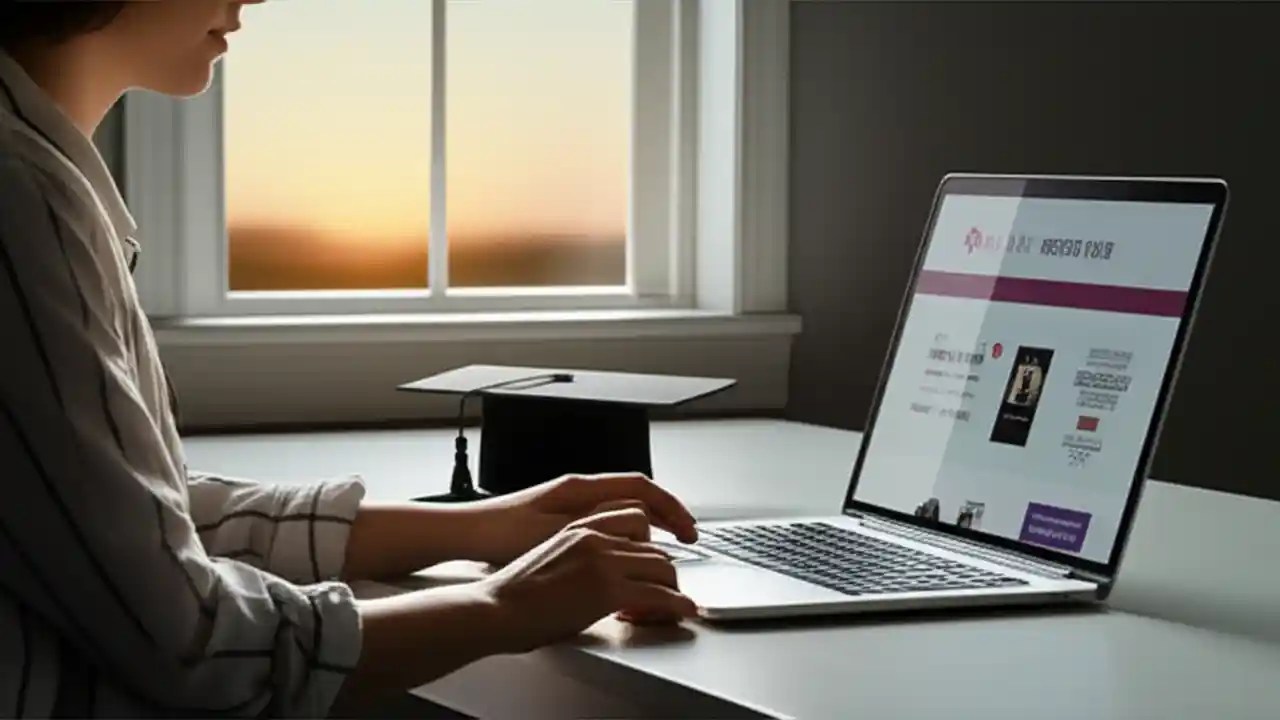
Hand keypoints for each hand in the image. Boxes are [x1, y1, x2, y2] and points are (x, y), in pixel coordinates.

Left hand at [474, 473, 698, 565]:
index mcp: (581, 488)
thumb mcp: (559, 533)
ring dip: (650, 523)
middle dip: (668, 514)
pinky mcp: (560, 517)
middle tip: (688, 538)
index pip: (641, 487)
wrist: (467, 533)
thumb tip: (639, 525)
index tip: (688, 528)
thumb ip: (599, 527)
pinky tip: (630, 551)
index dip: (671, 507)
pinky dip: (628, 531)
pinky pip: (608, 518)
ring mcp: (569, 502)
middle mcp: (578, 490)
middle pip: (637, 495)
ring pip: (624, 506)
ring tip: (667, 545)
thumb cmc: (503, 534)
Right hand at [477, 508, 697, 652]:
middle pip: (652, 544)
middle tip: (664, 588)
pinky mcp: (609, 589)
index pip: (634, 516)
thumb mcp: (549, 556)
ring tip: (674, 604)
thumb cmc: (513, 593)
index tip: (657, 554)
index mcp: (579, 525)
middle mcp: (595, 536)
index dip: (650, 540)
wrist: (495, 608)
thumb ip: (579, 555)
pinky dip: (678, 604)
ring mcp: (604, 560)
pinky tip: (684, 611)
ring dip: (671, 588)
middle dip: (663, 569)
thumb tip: (595, 576)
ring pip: (662, 566)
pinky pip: (659, 594)